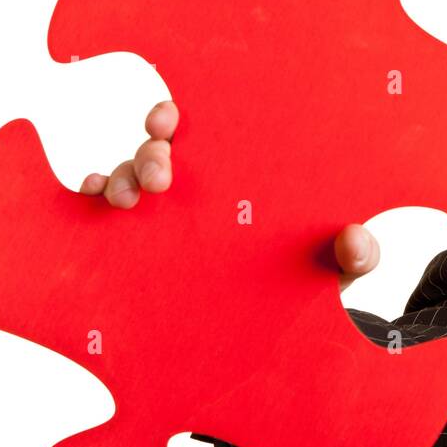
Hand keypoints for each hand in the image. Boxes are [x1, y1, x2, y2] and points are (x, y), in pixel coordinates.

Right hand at [81, 98, 377, 292]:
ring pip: (130, 181)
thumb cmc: (325, 275)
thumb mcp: (348, 264)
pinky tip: (89, 202)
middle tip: (160, 177)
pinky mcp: (155, 248)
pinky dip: (92, 201)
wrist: (304, 327)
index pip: (204, 132)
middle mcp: (205, 187)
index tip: (168, 119)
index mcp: (247, 173)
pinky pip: (111, 218)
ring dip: (119, 180)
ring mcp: (176, 217)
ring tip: (127, 198)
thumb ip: (357, 254)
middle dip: (149, 155)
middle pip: (161, 152)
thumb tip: (355, 242)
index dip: (174, 118)